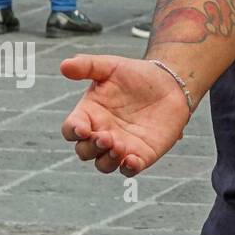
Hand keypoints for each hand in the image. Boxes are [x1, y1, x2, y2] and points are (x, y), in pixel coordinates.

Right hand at [59, 55, 191, 176]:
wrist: (169, 82)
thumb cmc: (135, 75)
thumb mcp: (111, 66)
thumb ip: (88, 65)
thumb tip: (64, 65)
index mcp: (89, 115)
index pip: (71, 129)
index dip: (73, 131)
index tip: (81, 128)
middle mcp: (101, 133)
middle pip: (85, 151)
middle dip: (91, 147)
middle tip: (105, 136)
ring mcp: (121, 146)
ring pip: (104, 164)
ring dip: (107, 160)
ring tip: (118, 146)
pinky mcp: (142, 154)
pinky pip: (129, 169)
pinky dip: (128, 168)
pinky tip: (132, 160)